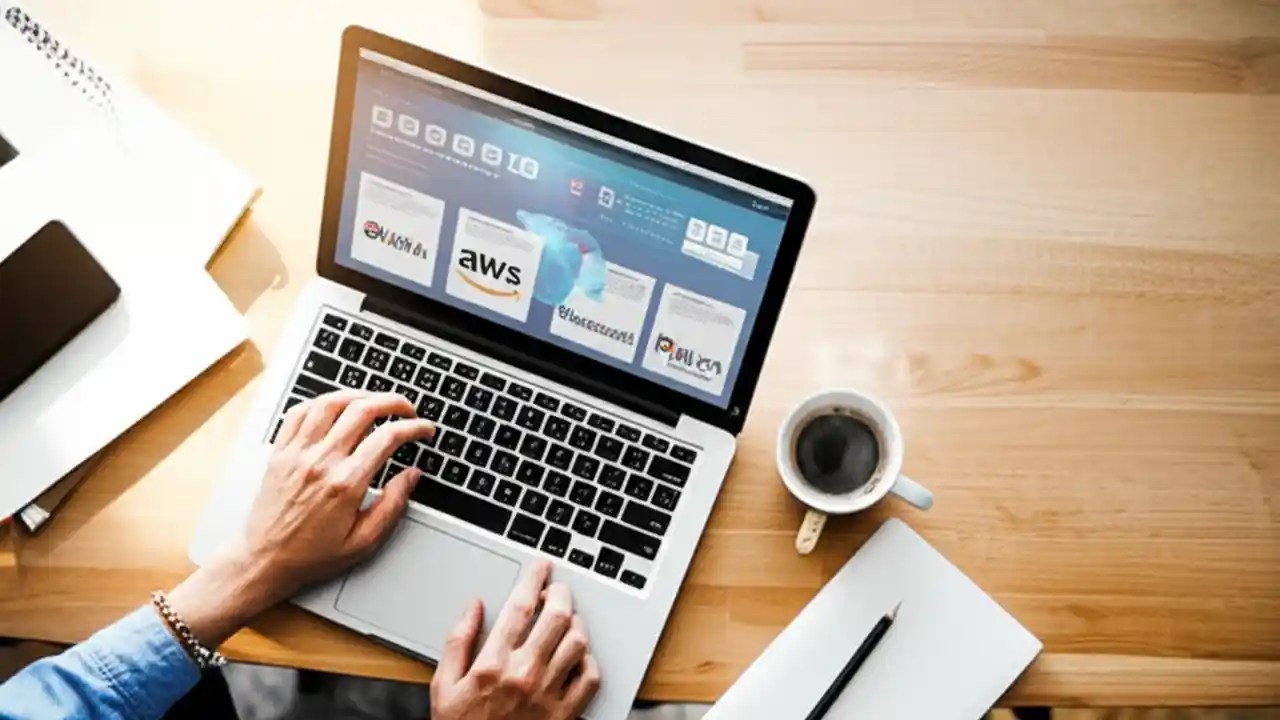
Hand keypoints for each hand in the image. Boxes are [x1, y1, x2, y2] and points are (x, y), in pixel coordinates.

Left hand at [166, 390, 434, 647]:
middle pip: (362, 410)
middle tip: (406, 408)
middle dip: (393, 402)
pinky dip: (321, 401)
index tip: (423, 429)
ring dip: (358, 394)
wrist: (264, 561)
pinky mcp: (280, 452)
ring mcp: (297, 453)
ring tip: (374, 400)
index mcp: (345, 483)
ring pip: (330, 402)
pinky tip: (335, 406)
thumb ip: (392, 505)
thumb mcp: (364, 542)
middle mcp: (321, 461)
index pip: (387, 437)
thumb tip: (412, 476)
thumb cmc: (311, 555)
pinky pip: (299, 412)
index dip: (414, 427)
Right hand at [431, 562, 600, 719]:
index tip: (541, 566)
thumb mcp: (443, 686)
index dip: (534, 578)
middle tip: (557, 589)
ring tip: (567, 620)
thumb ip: (458, 640)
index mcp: (493, 664)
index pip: (520, 606)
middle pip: (557, 616)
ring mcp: (549, 694)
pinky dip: (589, 660)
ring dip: (576, 623)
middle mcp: (526, 674)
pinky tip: (577, 656)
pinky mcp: (566, 714)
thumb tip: (473, 605)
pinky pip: (591, 676)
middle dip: (561, 593)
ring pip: (578, 641)